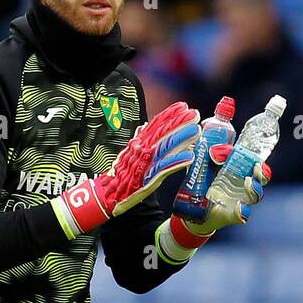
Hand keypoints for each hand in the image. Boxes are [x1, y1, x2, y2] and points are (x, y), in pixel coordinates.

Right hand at [52, 101, 199, 237]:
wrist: (106, 196)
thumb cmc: (120, 177)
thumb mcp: (129, 155)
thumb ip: (139, 141)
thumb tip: (145, 126)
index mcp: (138, 145)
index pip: (154, 126)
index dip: (168, 115)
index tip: (183, 106)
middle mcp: (141, 151)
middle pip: (161, 134)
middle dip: (178, 123)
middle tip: (195, 114)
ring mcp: (144, 165)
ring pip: (164, 149)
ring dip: (180, 139)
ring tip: (196, 131)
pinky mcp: (146, 180)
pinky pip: (163, 169)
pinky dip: (176, 162)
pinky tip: (189, 157)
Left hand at [179, 142, 270, 236]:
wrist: (193, 209)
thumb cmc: (202, 182)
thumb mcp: (203, 164)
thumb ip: (206, 150)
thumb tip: (205, 131)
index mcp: (240, 173)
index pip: (257, 167)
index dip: (261, 164)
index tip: (258, 159)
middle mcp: (244, 188)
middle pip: (261, 180)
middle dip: (263, 174)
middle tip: (257, 167)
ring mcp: (240, 202)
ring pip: (255, 196)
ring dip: (254, 188)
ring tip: (248, 182)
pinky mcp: (231, 215)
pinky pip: (242, 215)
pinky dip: (243, 211)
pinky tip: (241, 206)